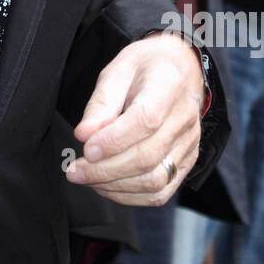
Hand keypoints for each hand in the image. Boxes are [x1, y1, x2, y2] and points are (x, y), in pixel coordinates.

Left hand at [65, 34, 203, 204]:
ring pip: (155, 180)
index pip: (145, 121)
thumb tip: (84, 135)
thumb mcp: (118, 70)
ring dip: (115, 186)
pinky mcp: (187, 161)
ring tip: (87, 178)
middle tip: (75, 171)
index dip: (113, 141)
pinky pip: (162, 191)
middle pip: (148, 156)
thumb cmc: (146, 66)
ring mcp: (189, 143)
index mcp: (168, 86)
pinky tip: (107, 186)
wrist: (181, 68)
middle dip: (105, 170)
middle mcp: (185, 118)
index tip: (85, 149)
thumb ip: (101, 103)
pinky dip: (131, 196)